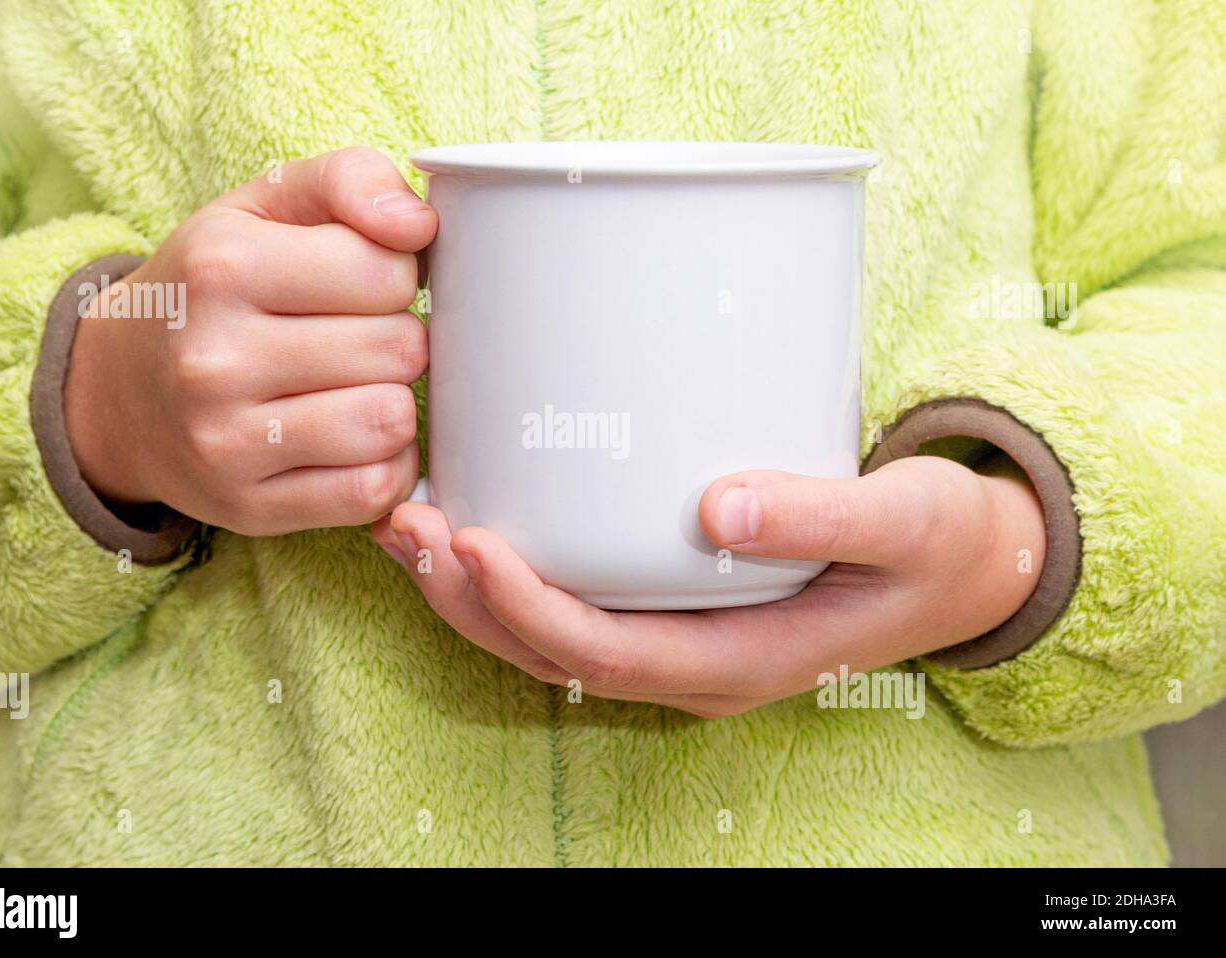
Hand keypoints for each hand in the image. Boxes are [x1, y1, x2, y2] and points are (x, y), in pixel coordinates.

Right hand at [65, 147, 436, 534]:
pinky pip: (372, 490)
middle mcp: (214, 359)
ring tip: (357, 387)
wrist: (115, 392)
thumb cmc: (211, 289)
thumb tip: (418, 222)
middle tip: (357, 339)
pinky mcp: (248, 507)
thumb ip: (347, 180)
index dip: (394, 274)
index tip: (359, 284)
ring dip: (394, 403)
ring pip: (391, 421)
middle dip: (397, 338)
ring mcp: (226, 442)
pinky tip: (355, 440)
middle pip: (399, 348)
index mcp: (222, 267)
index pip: (388, 270)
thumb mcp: (260, 207)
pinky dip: (386, 465)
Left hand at [372, 455, 1045, 716]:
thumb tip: (719, 505)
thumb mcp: (902, 520)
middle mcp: (692, 663)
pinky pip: (574, 602)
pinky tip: (478, 517)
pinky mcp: (673, 605)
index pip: (605, 652)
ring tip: (410, 524)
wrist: (960, 570)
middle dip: (467, 597)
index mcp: (738, 661)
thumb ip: (821, 512)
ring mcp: (678, 640)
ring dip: (471, 587)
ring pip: (548, 635)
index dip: (527, 607)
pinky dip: (512, 570)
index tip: (470, 540)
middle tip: (407, 525)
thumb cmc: (934, 545)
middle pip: (551, 651)